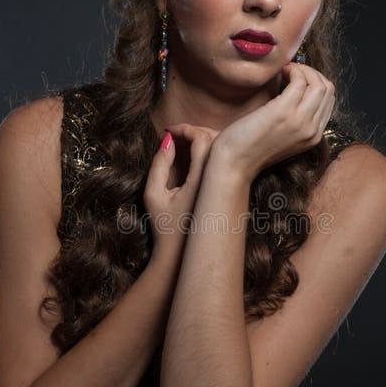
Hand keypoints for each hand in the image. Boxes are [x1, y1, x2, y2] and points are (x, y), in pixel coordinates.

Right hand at [143, 123, 219, 258]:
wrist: (184, 258)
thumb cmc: (165, 228)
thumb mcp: (153, 195)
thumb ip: (159, 165)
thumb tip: (168, 141)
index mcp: (204, 181)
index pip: (203, 139)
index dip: (185, 128)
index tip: (167, 131)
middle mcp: (221, 182)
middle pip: (216, 140)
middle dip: (194, 131)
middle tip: (173, 135)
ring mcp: (229, 188)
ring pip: (222, 151)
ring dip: (202, 141)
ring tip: (180, 143)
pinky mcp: (232, 193)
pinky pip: (223, 164)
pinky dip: (208, 154)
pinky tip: (191, 158)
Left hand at [213, 62, 335, 180]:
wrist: (233, 163)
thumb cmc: (249, 147)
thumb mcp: (282, 136)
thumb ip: (294, 119)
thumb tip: (296, 87)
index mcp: (313, 137)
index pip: (328, 101)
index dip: (315, 83)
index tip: (297, 78)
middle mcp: (312, 130)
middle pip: (328, 90)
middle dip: (311, 73)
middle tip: (291, 71)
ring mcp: (300, 121)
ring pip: (319, 84)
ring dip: (303, 70)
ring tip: (285, 72)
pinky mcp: (284, 112)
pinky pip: (300, 81)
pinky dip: (292, 70)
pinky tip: (280, 74)